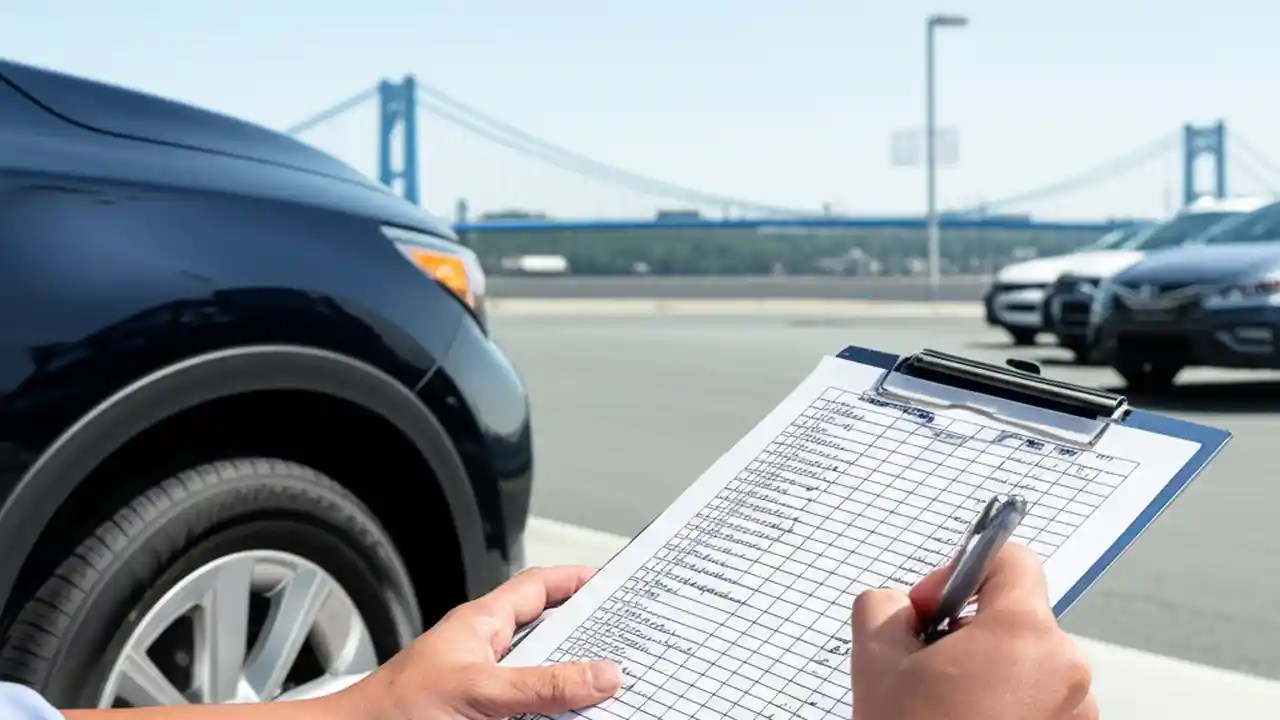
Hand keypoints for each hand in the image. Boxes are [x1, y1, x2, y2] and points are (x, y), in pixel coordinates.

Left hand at [336, 565, 620, 719]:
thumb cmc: (391, 710)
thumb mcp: (480, 691)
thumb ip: (542, 684)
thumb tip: (601, 674)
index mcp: (482, 625)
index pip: (539, 588)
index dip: (577, 581)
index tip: (615, 584)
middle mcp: (485, 654)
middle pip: (549, 639)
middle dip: (586, 643)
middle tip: (627, 649)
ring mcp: (483, 689)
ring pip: (541, 682)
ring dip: (570, 689)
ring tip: (608, 694)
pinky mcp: (480, 717)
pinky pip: (527, 712)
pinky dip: (551, 714)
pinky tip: (568, 719)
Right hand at [851, 544, 1096, 719]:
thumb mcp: (874, 660)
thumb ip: (884, 607)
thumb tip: (899, 607)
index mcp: (1023, 634)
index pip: (1012, 560)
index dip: (963, 570)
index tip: (932, 605)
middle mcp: (1065, 670)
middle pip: (1016, 618)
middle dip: (967, 632)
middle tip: (924, 664)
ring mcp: (1077, 714)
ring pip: (1027, 666)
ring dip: (987, 674)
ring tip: (943, 708)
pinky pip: (1040, 705)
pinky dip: (1005, 708)